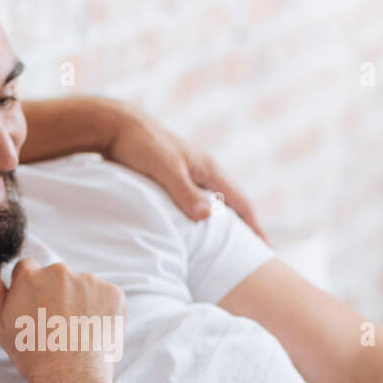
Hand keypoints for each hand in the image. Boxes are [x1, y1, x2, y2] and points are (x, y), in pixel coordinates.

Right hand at [0, 259, 126, 382]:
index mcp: (30, 275)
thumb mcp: (2, 323)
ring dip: (80, 301)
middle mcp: (60, 272)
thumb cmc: (32, 353)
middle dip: (56, 294)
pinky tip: (92, 331)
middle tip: (56, 326)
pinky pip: (106, 296)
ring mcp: (89, 282)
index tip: (35, 312)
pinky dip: (102, 310)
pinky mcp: (113, 294)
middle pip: (57, 276)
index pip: (28, 270)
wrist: (69, 377)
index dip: (31, 292)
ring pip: (82, 285)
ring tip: (75, 331)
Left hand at [101, 100, 267, 242]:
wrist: (116, 126)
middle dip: (245, 229)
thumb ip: (184, 192)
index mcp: (208, 169)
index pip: (241, 203)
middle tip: (253, 256)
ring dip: (225, 224)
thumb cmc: (140, 146)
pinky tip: (196, 232)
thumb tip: (206, 216)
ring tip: (228, 248)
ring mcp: (189, 174)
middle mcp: (203, 171)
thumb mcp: (164, 169)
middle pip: (233, 204)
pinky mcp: (173, 178)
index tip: (266, 250)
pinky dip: (204, 219)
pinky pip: (197, 202)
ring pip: (215, 203)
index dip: (255, 227)